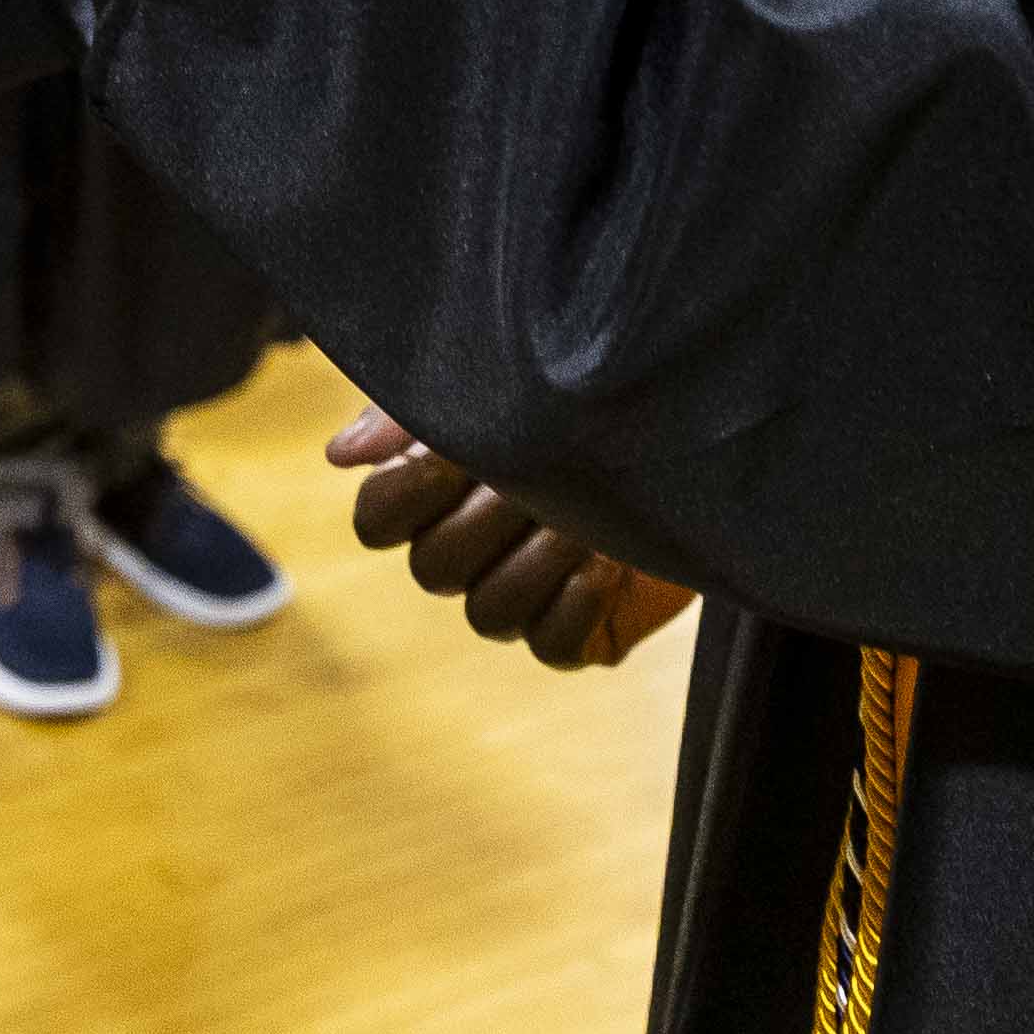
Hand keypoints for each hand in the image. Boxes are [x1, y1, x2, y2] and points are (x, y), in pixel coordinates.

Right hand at [325, 405, 691, 672]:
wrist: (694, 436)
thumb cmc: (585, 404)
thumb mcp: (498, 387)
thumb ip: (413, 415)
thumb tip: (340, 456)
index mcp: (439, 493)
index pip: (378, 519)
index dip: (405, 496)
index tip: (450, 457)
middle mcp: (470, 553)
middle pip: (433, 568)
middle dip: (491, 518)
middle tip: (544, 477)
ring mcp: (522, 598)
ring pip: (489, 613)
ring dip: (539, 562)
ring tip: (588, 521)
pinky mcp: (578, 634)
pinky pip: (551, 646)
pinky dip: (577, 604)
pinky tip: (609, 564)